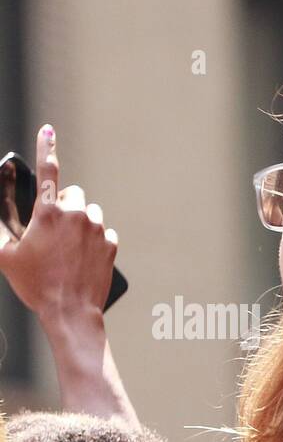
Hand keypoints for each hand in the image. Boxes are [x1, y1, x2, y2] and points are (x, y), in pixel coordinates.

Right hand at [0, 124, 117, 322]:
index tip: (49, 128)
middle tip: (50, 231)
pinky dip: (93, 240)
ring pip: (90, 213)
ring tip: (66, 249)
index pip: (47, 169)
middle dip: (62, 205)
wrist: (71, 313)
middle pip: (73, 195)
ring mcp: (98, 230)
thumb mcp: (5, 253)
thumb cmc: (35, 284)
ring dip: (80, 223)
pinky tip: (81, 258)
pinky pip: (103, 232)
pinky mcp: (112, 245)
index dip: (46, 146)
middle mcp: (78, 215)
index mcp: (49, 212)